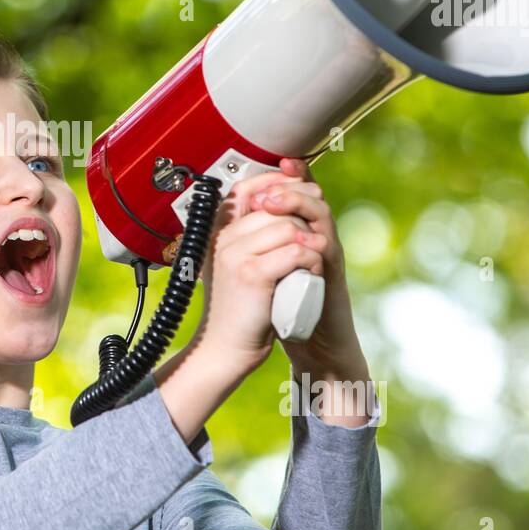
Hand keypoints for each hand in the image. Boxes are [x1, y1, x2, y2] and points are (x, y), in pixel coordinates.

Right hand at [192, 165, 324, 373]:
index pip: (247, 188)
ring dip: (310, 244)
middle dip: (303, 221)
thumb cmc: (238, 308)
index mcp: (218, 232)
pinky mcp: (252, 273)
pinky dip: (311, 262)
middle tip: (311, 244)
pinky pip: (295, 252)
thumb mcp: (237, 263)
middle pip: (275, 207)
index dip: (276, 182)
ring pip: (289, 227)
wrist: (226, 347)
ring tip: (309, 265)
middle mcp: (223, 238)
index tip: (300, 190)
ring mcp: (235, 254)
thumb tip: (280, 200)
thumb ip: (251, 235)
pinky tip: (310, 275)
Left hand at [257, 158, 368, 384]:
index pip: (295, 194)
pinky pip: (327, 250)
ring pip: (321, 216)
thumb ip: (251, 245)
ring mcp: (326, 255)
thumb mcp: (261, 270)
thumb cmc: (282, 307)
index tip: (275, 164)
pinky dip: (314, 240)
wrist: (310, 342)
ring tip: (273, 203)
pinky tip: (301, 236)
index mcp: (297, 233)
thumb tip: (220, 221)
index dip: (288, 176)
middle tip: (267, 188)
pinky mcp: (332, 276)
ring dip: (298, 205)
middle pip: (311, 196)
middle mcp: (315, 238)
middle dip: (290, 185)